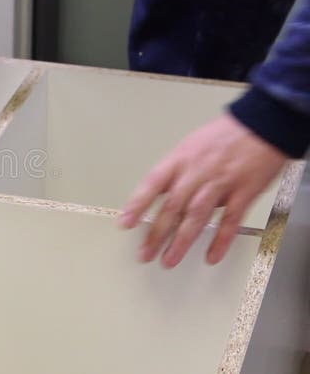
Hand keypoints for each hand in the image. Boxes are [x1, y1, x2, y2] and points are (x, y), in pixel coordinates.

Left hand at [119, 113, 286, 267]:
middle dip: (156, 233)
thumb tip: (159, 194)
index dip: (137, 205)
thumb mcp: (189, 145)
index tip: (124, 224)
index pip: (152, 184)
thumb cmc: (222, 135)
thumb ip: (175, 171)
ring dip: (181, 241)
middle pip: (173, 207)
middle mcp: (197, 173)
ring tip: (169, 261)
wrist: (261, 124)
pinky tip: (211, 256)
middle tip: (144, 254)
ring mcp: (221, 184)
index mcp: (180, 159)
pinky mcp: (245, 192)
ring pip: (197, 216)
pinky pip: (231, 220)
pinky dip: (221, 240)